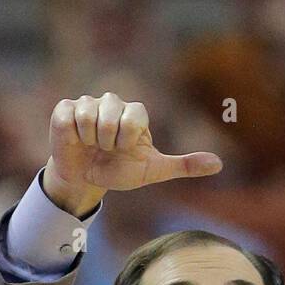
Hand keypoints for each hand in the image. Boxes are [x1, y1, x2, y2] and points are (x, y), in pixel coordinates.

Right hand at [43, 92, 221, 215]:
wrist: (86, 181)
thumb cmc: (119, 172)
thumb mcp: (153, 171)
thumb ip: (184, 166)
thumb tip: (219, 164)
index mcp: (135, 113)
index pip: (135, 115)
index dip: (127, 138)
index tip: (125, 150)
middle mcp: (112, 102)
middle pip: (111, 115)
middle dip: (108, 142)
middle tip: (106, 151)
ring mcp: (88, 103)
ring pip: (89, 116)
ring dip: (90, 141)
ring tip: (91, 147)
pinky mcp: (65, 108)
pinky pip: (69, 118)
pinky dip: (73, 136)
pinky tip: (77, 141)